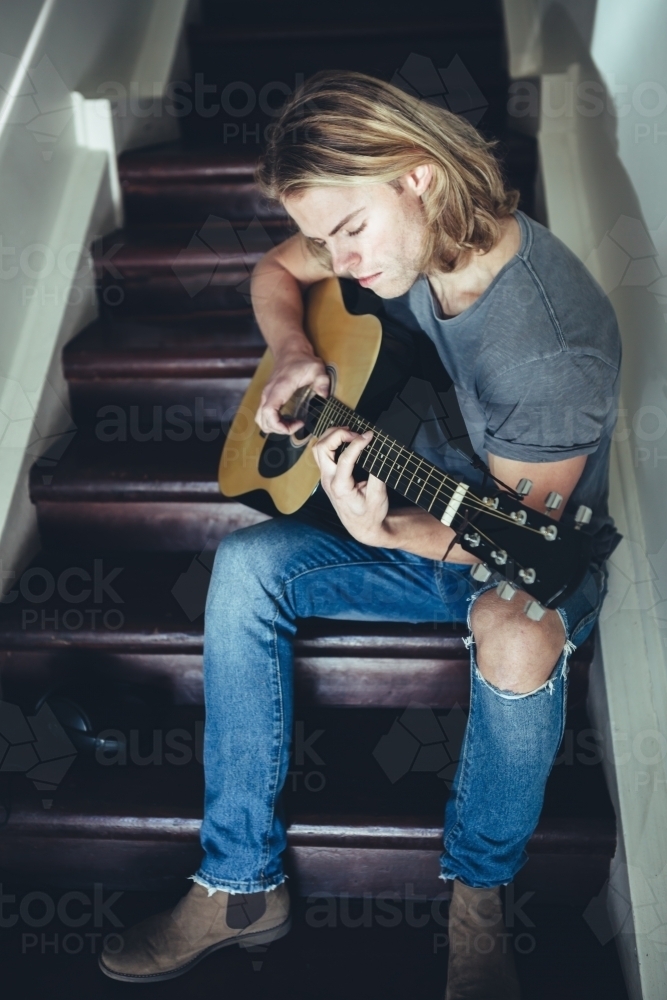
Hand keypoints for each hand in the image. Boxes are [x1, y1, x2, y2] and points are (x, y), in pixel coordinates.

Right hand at [255, 348, 329, 434]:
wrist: (290, 351)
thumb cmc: (302, 360)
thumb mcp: (317, 369)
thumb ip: (322, 382)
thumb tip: (324, 396)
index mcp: (279, 388)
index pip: (268, 413)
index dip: (281, 425)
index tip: (298, 424)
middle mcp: (268, 393)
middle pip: (263, 420)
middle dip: (279, 429)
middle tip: (296, 426)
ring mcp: (266, 396)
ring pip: (260, 419)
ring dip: (274, 427)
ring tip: (291, 424)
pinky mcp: (267, 397)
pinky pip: (264, 415)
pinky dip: (273, 422)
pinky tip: (287, 419)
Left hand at [312, 426, 389, 545]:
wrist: (362, 527)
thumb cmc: (370, 514)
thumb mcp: (378, 495)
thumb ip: (377, 473)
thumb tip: (379, 451)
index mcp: (340, 487)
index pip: (345, 458)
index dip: (357, 443)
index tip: (370, 435)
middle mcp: (328, 481)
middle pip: (322, 448)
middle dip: (338, 434)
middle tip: (356, 432)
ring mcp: (325, 478)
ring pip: (318, 448)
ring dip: (331, 436)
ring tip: (349, 432)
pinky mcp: (327, 475)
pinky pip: (322, 454)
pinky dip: (331, 442)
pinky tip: (345, 439)